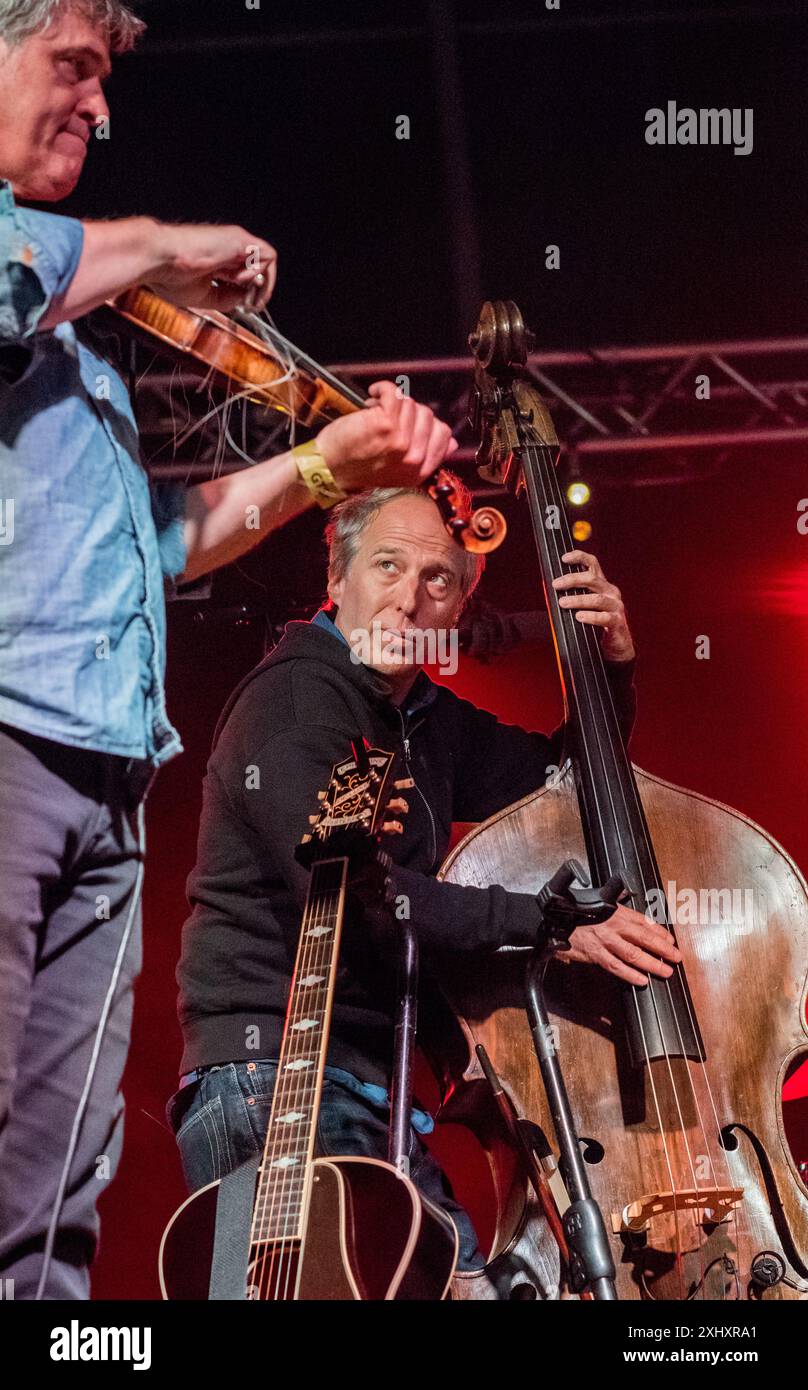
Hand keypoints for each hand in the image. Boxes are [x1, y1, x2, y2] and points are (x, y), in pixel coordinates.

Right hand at [147, 222, 277, 313]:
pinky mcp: (239, 238)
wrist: (157, 259)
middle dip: (261, 291)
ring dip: (263, 282)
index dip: (250, 293)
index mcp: (219, 260)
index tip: (245, 307)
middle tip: (251, 306)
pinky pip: (267, 255)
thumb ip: (226, 299)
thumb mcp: (203, 297)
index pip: (246, 276)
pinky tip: (239, 280)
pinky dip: (261, 272)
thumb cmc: (169, 275)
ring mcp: (235, 242)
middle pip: (260, 268)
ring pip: (268, 260)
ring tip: (244, 293)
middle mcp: (229, 249)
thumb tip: (244, 300)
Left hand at [314, 380, 458, 491]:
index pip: (444, 435)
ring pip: (411, 404)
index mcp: (419, 470)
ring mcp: (401, 441)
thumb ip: (425, 457)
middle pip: (427, 415)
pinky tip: (372, 395)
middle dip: (407, 411)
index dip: (428, 422)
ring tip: (374, 412)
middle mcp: (414, 458)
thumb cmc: (357, 467)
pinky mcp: (385, 424)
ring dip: (391, 402)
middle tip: (387, 417)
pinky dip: (382, 388)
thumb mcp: (398, 471)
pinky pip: (394, 393)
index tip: (410, 421)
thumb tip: (452, 443)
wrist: (329, 469)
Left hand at [551, 550, 634, 660]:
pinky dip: (590, 617)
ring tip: (563, 603)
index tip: (564, 558)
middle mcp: (610, 591)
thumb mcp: (584, 606)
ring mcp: (616, 606)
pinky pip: (604, 617)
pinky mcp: (617, 621)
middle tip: (556, 585)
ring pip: (596, 599)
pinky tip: (579, 617)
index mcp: (602, 584)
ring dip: (578, 600)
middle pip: (592, 579)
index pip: (592, 564)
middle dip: (572, 580)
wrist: (616, 643)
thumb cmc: (597, 623)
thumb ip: (571, 596)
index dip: (579, 557)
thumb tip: (548, 589)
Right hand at [563, 904, 681, 985]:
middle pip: (644, 938)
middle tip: (676, 957)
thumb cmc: (577, 910)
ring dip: (651, 964)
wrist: (555, 920)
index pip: (644, 922)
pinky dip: (629, 974)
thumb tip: (631, 906)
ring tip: (665, 971)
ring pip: (633, 954)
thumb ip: (617, 905)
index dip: (660, 932)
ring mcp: (605, 941)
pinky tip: (641, 980)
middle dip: (663, 949)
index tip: (671, 941)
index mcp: (617, 912)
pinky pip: (615, 966)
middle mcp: (614, 925)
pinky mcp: (595, 954)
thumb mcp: (600, 901)